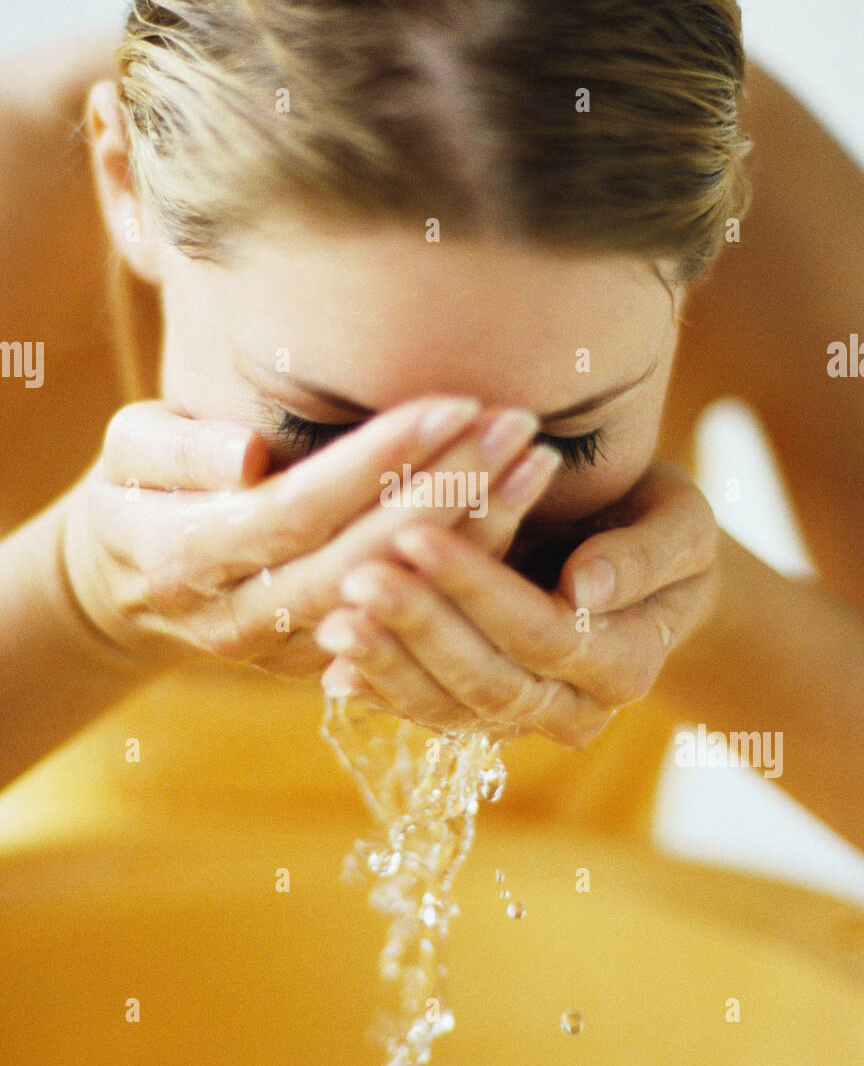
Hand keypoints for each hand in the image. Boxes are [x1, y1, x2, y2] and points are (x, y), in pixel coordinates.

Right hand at [60, 395, 557, 678]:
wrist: (129, 584)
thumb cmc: (135, 492)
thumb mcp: (126, 453)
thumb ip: (178, 451)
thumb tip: (245, 455)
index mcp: (186, 557)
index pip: (300, 510)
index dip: (379, 462)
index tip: (451, 403)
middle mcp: (241, 617)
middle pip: (363, 560)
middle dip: (448, 491)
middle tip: (516, 424)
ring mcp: (287, 651)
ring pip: (395, 600)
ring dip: (474, 531)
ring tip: (534, 460)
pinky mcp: (326, 662)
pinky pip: (408, 621)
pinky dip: (465, 570)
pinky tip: (515, 510)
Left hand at [314, 460, 719, 745]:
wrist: (641, 570)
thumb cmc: (659, 530)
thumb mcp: (681, 525)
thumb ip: (646, 555)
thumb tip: (589, 588)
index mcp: (626, 660)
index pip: (542, 632)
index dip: (477, 588)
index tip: (416, 533)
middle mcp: (575, 706)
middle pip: (489, 679)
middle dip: (419, 627)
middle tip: (356, 576)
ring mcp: (524, 717)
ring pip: (451, 707)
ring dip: (389, 663)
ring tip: (334, 615)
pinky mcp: (480, 712)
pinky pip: (427, 711)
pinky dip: (381, 688)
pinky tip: (334, 658)